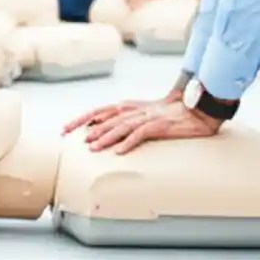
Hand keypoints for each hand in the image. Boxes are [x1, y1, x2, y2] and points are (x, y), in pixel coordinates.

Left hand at [79, 100, 222, 153]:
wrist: (194, 109)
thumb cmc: (167, 114)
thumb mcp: (140, 115)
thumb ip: (122, 120)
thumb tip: (99, 130)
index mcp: (126, 107)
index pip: (98, 111)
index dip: (80, 119)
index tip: (65, 128)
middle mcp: (133, 110)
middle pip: (105, 117)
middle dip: (87, 128)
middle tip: (71, 138)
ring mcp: (146, 117)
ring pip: (121, 127)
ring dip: (106, 137)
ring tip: (93, 147)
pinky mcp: (159, 125)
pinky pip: (141, 135)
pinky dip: (129, 143)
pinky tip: (119, 152)